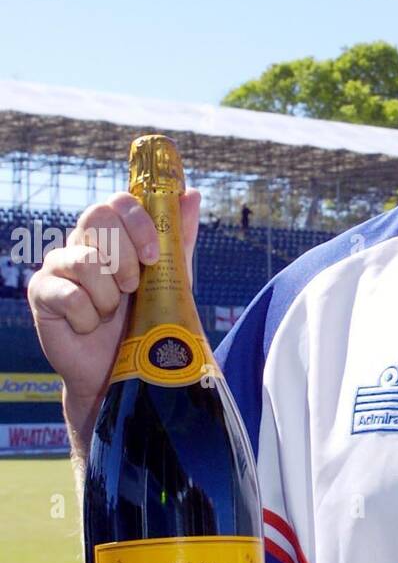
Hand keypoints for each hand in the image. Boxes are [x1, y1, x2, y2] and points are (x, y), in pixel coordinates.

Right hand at [27, 187, 201, 409]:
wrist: (123, 370)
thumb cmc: (146, 321)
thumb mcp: (171, 280)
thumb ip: (178, 239)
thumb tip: (191, 193)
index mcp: (114, 235)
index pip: (118, 201)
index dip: (138, 224)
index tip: (152, 257)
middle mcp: (82, 242)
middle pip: (96, 217)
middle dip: (124, 258)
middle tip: (132, 289)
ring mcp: (58, 265)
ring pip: (85, 261)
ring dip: (108, 296)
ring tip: (110, 314)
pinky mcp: (41, 292)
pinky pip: (70, 296)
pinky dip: (88, 318)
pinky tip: (88, 327)